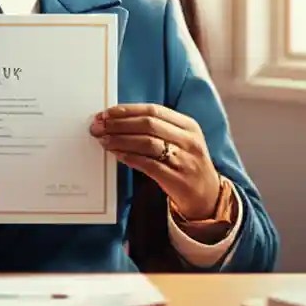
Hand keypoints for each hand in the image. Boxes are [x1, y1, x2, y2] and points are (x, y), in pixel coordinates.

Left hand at [90, 104, 221, 219]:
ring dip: (120, 140)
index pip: (154, 110)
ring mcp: (184, 160)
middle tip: (98, 126)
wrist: (207, 195)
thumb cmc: (186, 163)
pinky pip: (148, 165)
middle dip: (119, 124)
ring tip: (103, 140)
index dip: (127, 110)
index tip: (106, 113)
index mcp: (188, 125)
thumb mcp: (181, 140)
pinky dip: (129, 158)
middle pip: (148, 124)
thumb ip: (157, 129)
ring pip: (147, 143)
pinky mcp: (177, 179)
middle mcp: (189, 140)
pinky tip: (116, 154)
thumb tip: (118, 120)